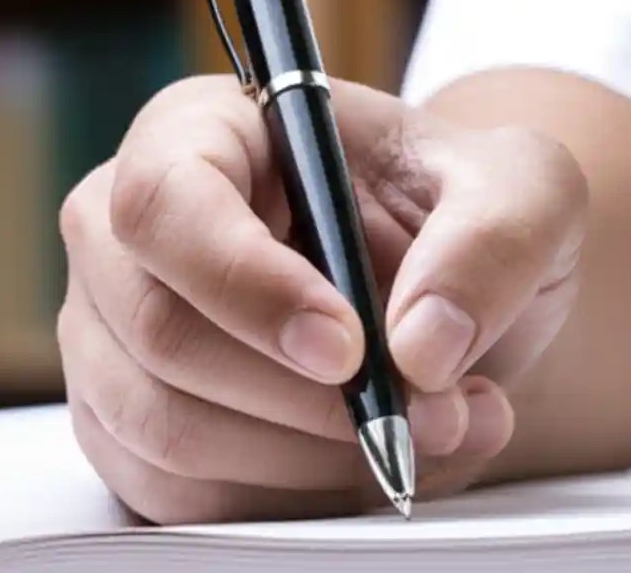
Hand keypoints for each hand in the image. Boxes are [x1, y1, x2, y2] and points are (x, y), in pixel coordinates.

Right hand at [57, 75, 588, 523]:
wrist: (435, 305)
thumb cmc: (453, 221)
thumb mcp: (521, 189)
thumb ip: (494, 236)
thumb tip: (418, 345)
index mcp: (198, 133)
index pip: (162, 202)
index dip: (243, 282)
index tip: (348, 347)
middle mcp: (126, 230)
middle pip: (160, 332)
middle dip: (306, 399)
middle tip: (429, 410)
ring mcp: (109, 330)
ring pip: (165, 426)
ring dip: (307, 458)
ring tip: (416, 431)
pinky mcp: (122, 420)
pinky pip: (172, 489)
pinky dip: (280, 497)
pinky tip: (350, 460)